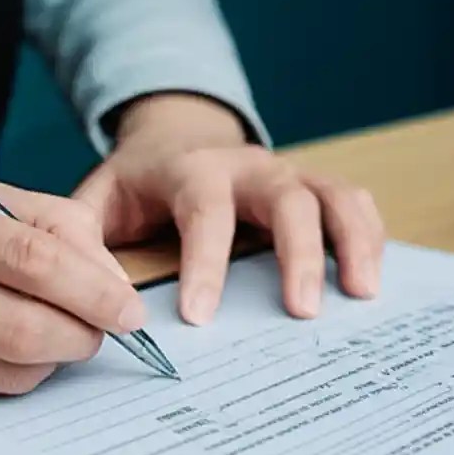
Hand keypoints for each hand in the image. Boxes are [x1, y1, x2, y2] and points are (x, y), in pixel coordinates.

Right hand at [0, 181, 143, 401]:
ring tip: (56, 334)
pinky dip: (11, 376)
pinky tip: (9, 351)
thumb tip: (112, 282)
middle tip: (103, 331)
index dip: (93, 290)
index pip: (30, 259)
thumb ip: (48, 227)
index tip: (130, 309)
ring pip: (5, 371)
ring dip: (51, 360)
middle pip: (21, 328)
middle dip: (82, 336)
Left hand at [74, 92, 384, 324]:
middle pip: (286, 198)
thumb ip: (85, 238)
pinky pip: (354, 203)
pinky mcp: (315, 188)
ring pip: (334, 194)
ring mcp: (289, 174)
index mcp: (191, 170)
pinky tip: (369, 281)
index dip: (205, 263)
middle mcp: (248, 166)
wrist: (175, 138)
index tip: (200, 316)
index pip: (204, 211)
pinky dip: (369, 237)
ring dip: (351, 242)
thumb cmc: (138, 185)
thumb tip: (84, 290)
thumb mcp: (99, 201)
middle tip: (302, 312)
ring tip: (361, 294)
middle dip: (297, 254)